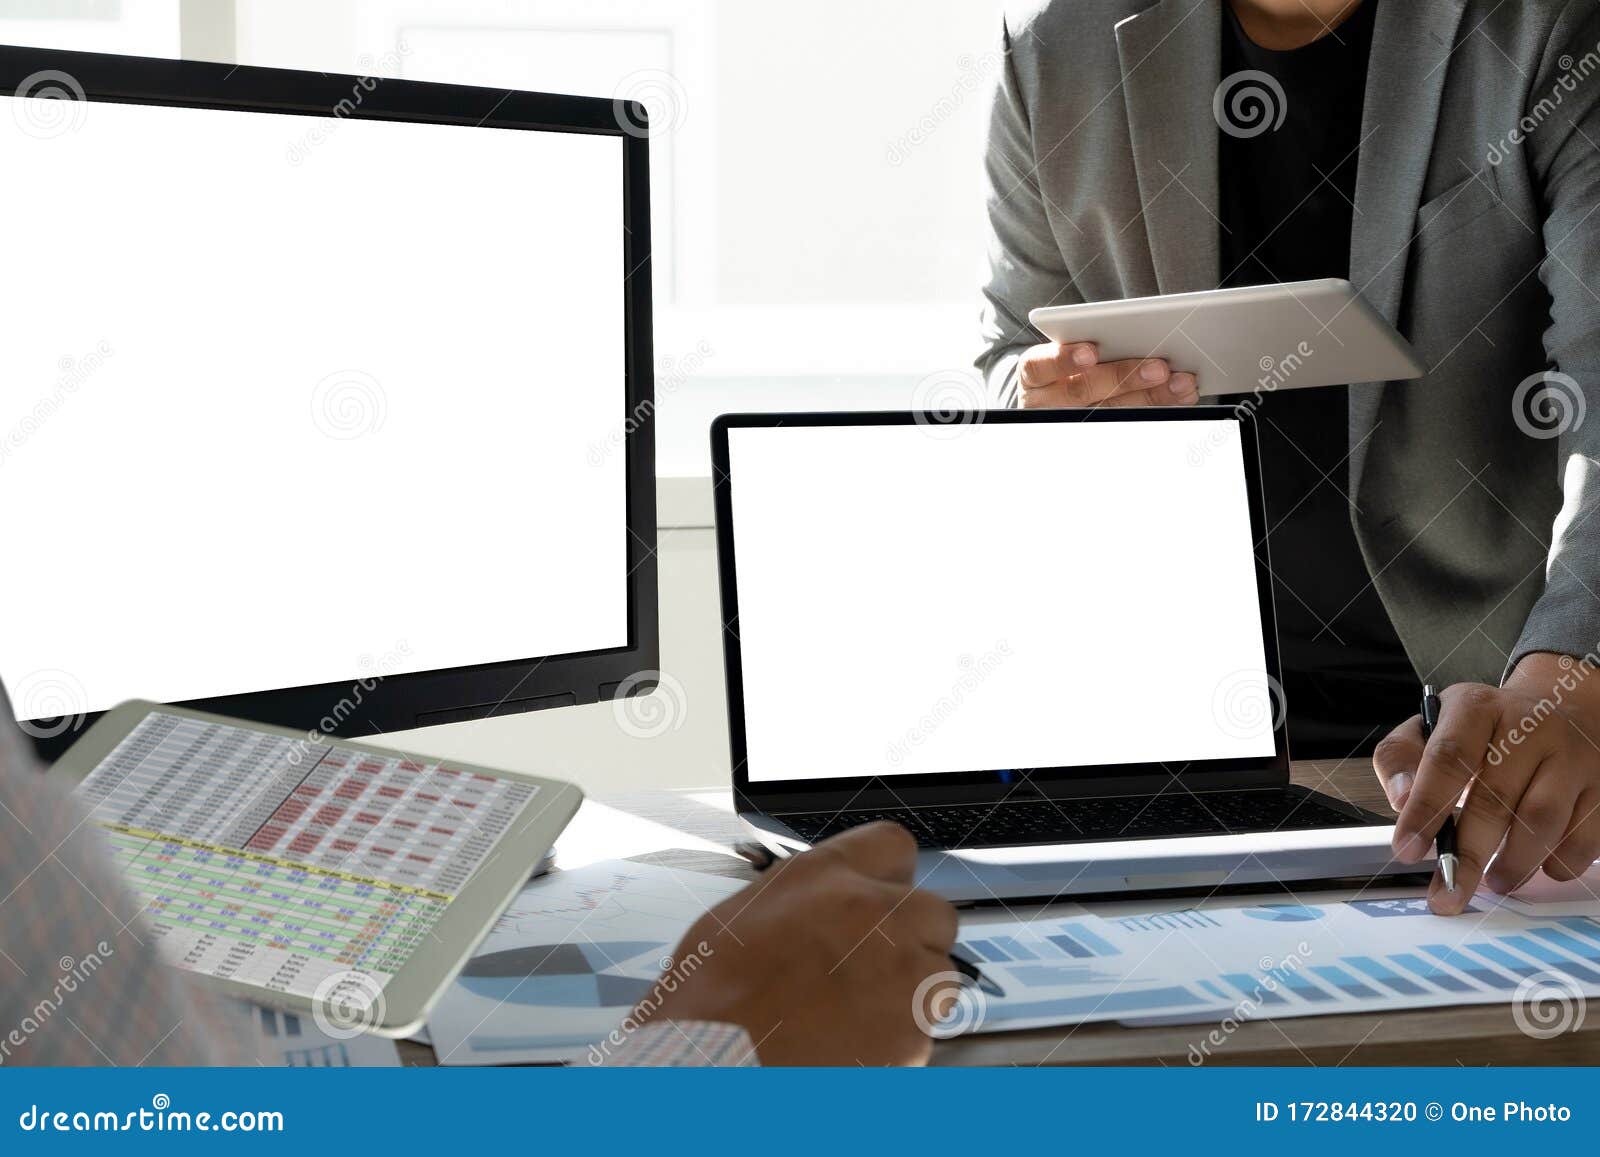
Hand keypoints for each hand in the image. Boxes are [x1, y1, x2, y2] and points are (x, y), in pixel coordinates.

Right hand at [628, 822, 959, 1064]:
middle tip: (875, 967)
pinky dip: (897, 1044)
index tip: (882, 900)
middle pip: (935, 914)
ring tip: (856, 1017)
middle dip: (914, 941)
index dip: (890, 878)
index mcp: (827, 877)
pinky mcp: (912, 1039)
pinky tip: (850, 1048)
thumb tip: (832, 904)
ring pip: (938, 978)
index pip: (894, 847)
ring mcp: (901, 978)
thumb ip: (809, 898)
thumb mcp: (748, 914)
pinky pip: (924, 1034)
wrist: (716, 1069)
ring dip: (911, 994)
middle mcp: (874, 917)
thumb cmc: (712, 999)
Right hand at [1017, 340, 1197, 407]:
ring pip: (1110, 410)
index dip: (1063, 359)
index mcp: (1035, 373)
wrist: (1054, 403)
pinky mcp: (1097, 429)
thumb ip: (1087, 342)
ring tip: (1182, 383)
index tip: (1090, 352)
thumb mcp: (1063, 353)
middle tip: (1159, 367)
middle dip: (1123, 377)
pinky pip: (1129, 422)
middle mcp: (1048, 401)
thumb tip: (1138, 331)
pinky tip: (1182, 397)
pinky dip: (1158, 408)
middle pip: (1083, 390)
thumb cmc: (1065, 367)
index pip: (1040, 365)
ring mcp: (1074, 420)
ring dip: (1151, 397)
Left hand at [1372, 653, 1599, 913]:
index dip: (1425, 808)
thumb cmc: (1482, 729)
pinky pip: (1585, 836)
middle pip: (1495, 799)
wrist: (1559, 707)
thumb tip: (1400, 800)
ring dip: (1514, 863)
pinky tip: (1539, 868)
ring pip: (1543, 821)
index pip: (1447, 758)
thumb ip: (1401, 758)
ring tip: (1494, 883)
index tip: (1407, 850)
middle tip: (1446, 894)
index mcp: (1477, 708)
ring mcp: (1573, 757)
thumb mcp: (1430, 725)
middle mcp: (1530, 727)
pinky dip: (1560, 862)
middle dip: (1466, 855)